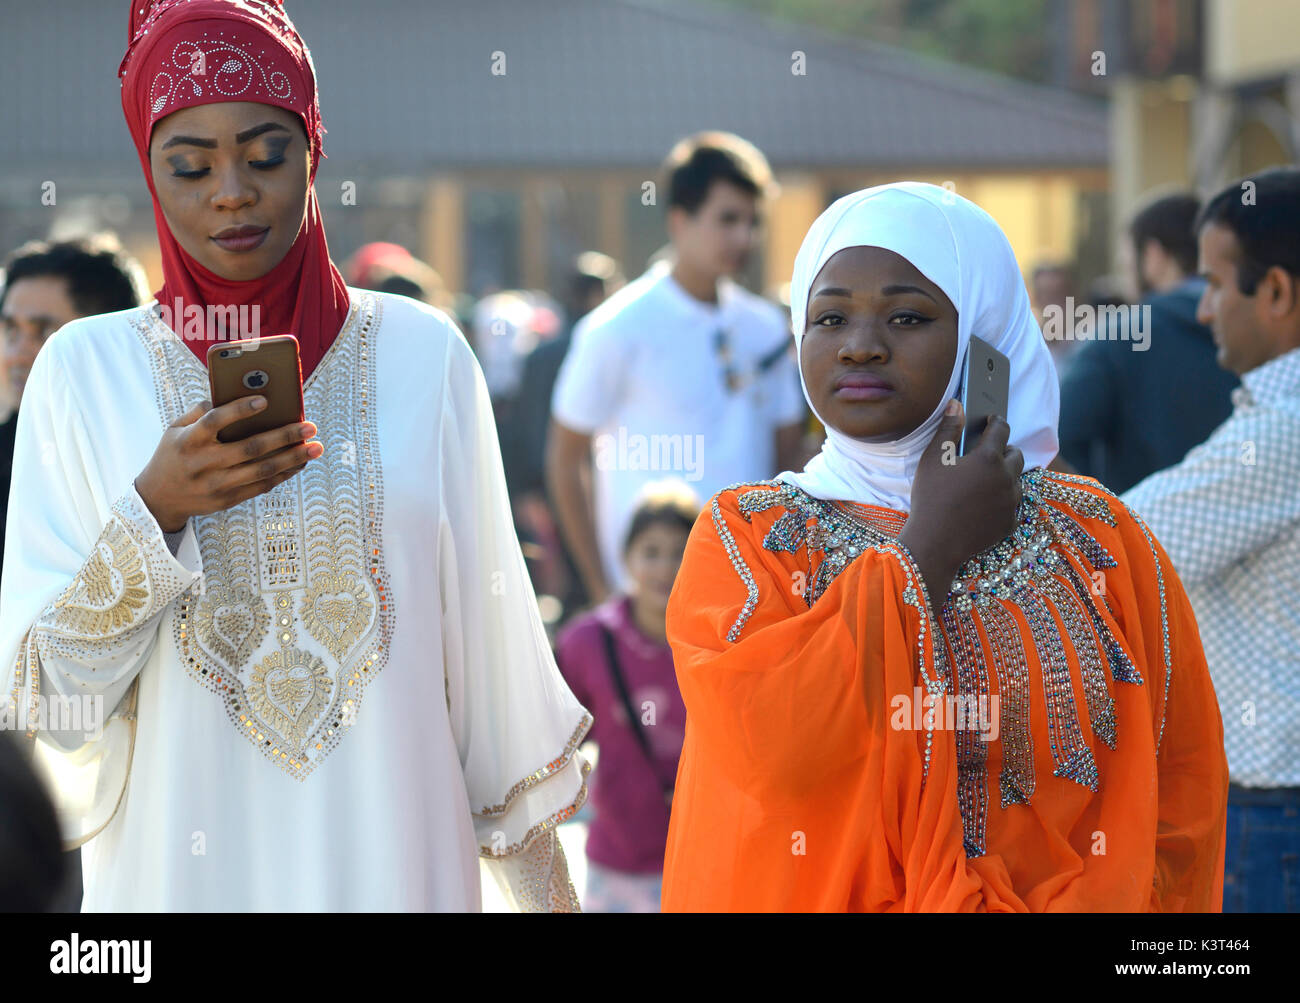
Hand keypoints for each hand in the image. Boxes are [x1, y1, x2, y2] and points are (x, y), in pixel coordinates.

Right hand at [135, 396, 322, 532]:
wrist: (159, 498)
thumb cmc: (174, 454)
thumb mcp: (176, 429)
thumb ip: (201, 412)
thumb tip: (235, 395)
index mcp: (189, 440)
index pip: (215, 421)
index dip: (240, 410)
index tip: (266, 400)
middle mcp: (204, 463)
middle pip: (251, 448)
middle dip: (285, 436)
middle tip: (310, 425)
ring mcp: (217, 484)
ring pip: (263, 470)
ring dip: (294, 458)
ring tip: (316, 447)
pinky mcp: (228, 499)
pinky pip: (262, 486)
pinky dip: (285, 474)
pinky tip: (300, 463)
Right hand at [898, 400, 1023, 603]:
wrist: (935, 542)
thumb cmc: (931, 497)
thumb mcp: (933, 459)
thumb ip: (948, 429)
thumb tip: (956, 405)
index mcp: (989, 458)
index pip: (1001, 429)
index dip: (996, 421)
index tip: (992, 420)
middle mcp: (1006, 478)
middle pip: (1016, 454)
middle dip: (1005, 450)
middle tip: (986, 454)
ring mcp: (1011, 502)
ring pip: (1016, 480)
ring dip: (1005, 476)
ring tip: (983, 480)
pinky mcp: (1010, 522)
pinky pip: (1012, 505)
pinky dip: (1002, 500)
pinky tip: (983, 503)